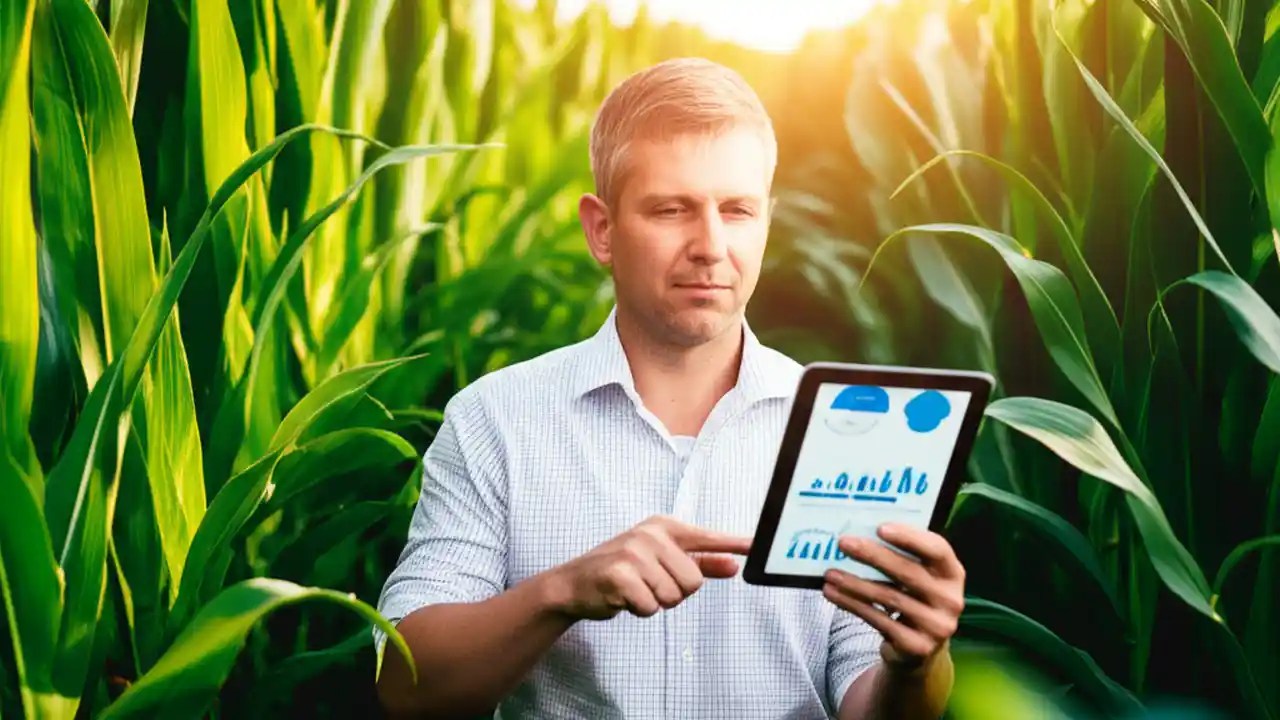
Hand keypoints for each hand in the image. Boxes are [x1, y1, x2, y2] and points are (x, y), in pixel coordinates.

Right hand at [545, 515, 751, 620]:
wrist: (573, 583)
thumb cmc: (623, 571)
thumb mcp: (662, 561)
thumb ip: (700, 562)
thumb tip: (735, 564)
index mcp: (664, 527)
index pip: (707, 536)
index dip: (734, 543)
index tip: (758, 546)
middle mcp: (651, 535)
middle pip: (693, 582)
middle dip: (674, 593)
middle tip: (649, 585)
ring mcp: (634, 553)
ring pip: (673, 597)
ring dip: (655, 602)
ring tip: (635, 590)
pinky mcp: (620, 575)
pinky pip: (651, 607)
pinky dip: (639, 610)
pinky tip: (623, 597)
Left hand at [821, 523, 965, 673]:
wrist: (919, 649)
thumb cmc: (912, 599)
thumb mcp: (918, 578)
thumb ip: (901, 556)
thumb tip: (859, 533)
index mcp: (953, 574)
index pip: (938, 550)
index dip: (910, 537)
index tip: (880, 528)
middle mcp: (951, 600)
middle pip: (908, 572)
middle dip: (872, 555)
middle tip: (843, 543)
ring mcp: (936, 626)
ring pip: (888, 597)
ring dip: (854, 583)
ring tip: (830, 573)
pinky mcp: (917, 646)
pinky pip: (878, 620)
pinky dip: (852, 604)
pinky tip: (833, 593)